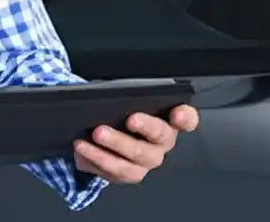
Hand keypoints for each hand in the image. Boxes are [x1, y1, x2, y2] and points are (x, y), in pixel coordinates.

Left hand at [73, 104, 198, 183]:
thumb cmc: (121, 112)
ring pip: (135, 160)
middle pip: (159, 138)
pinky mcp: (128, 174)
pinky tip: (82, 149)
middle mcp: (162, 144)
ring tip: (94, 135)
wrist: (106, 135)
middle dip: (146, 127)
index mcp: (169, 120)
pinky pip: (114, 172)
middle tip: (130, 119)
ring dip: (113, 148)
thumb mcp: (126, 100)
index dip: (185, 117)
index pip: (187, 119)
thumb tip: (114, 95)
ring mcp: (146, 162)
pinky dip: (96, 160)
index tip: (177, 113)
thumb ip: (129, 98)